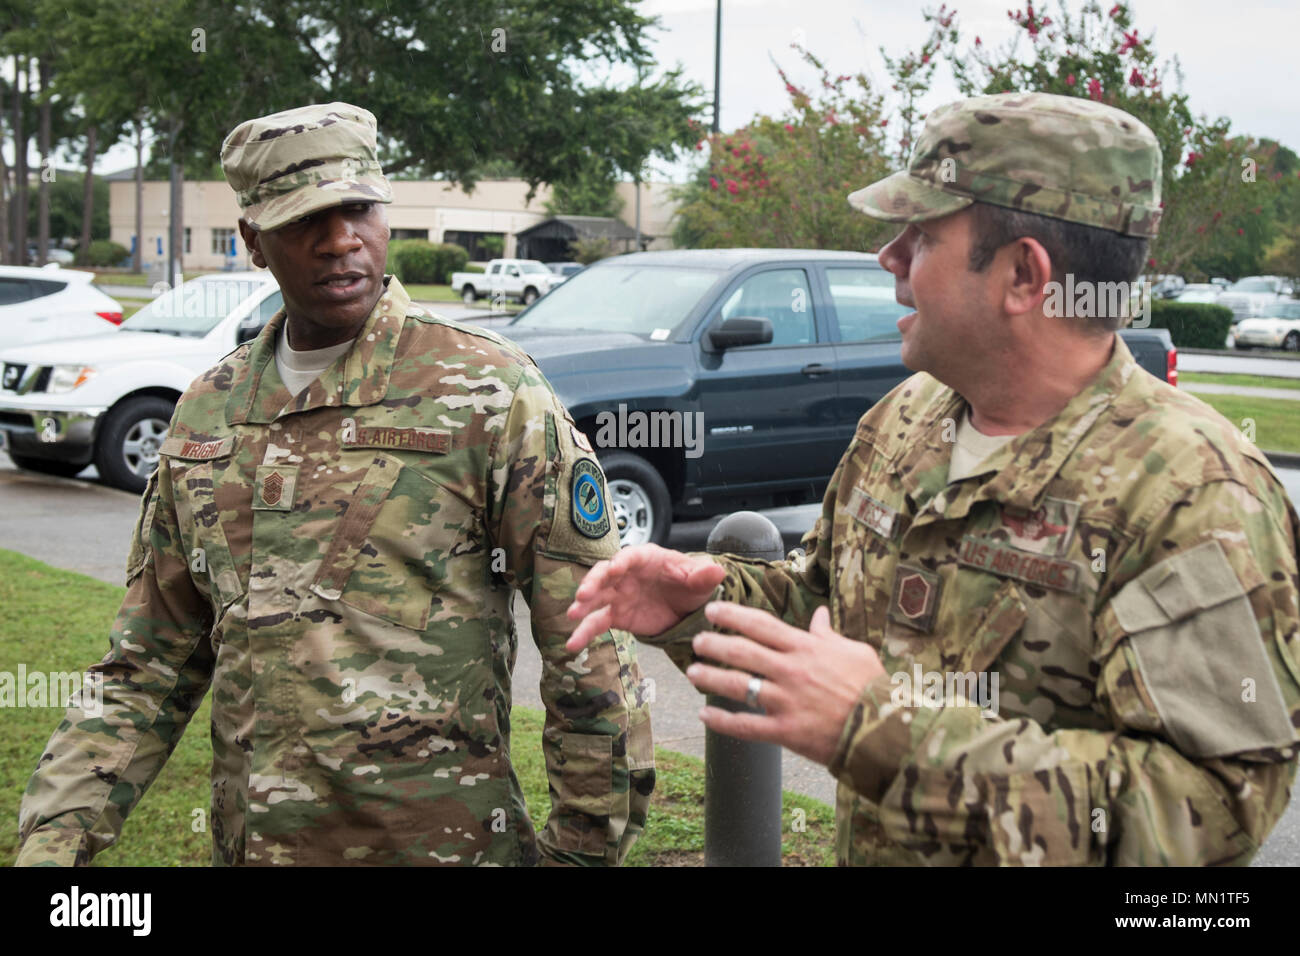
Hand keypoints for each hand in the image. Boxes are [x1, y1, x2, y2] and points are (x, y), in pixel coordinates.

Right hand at [565, 544, 725, 651]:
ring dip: (582, 606)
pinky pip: (597, 623)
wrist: (685, 606)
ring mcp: (618, 595)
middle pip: (604, 575)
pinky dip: (584, 633)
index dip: (621, 562)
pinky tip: (573, 644)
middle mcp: (626, 575)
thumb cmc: (690, 584)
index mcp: (646, 559)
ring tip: (572, 616)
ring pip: (595, 598)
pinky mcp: (616, 616)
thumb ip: (705, 576)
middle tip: (583, 595)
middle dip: (593, 583)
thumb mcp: (701, 580)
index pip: (630, 557)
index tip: (613, 569)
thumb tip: (717, 571)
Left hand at [685, 602, 885, 766]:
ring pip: (737, 685)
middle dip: (713, 644)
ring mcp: (786, 701)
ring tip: (692, 673)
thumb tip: (819, 614)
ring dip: (710, 678)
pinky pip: (746, 726)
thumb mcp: (855, 651)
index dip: (733, 615)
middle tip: (696, 642)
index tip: (712, 609)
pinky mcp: (785, 731)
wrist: (885, 731)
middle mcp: (791, 671)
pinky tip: (705, 715)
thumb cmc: (874, 688)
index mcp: (806, 648)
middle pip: (741, 651)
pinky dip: (722, 721)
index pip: (761, 625)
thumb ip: (829, 634)